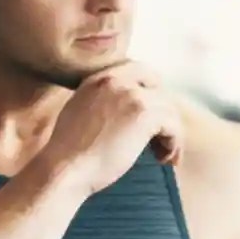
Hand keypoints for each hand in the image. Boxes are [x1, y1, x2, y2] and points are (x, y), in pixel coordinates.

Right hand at [39, 60, 182, 194]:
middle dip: (163, 112)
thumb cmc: (69, 154)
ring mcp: (132, 95)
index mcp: (97, 78)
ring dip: (170, 132)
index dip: (151, 89)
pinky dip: (174, 143)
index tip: (153, 113)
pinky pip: (173, 125)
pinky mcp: (144, 114)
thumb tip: (127, 114)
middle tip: (162, 137)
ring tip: (163, 154)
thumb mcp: (79, 113)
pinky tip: (164, 159)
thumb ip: (102, 102)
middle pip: (158, 88)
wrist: (65, 168)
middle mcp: (115, 80)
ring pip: (168, 109)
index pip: (138, 69)